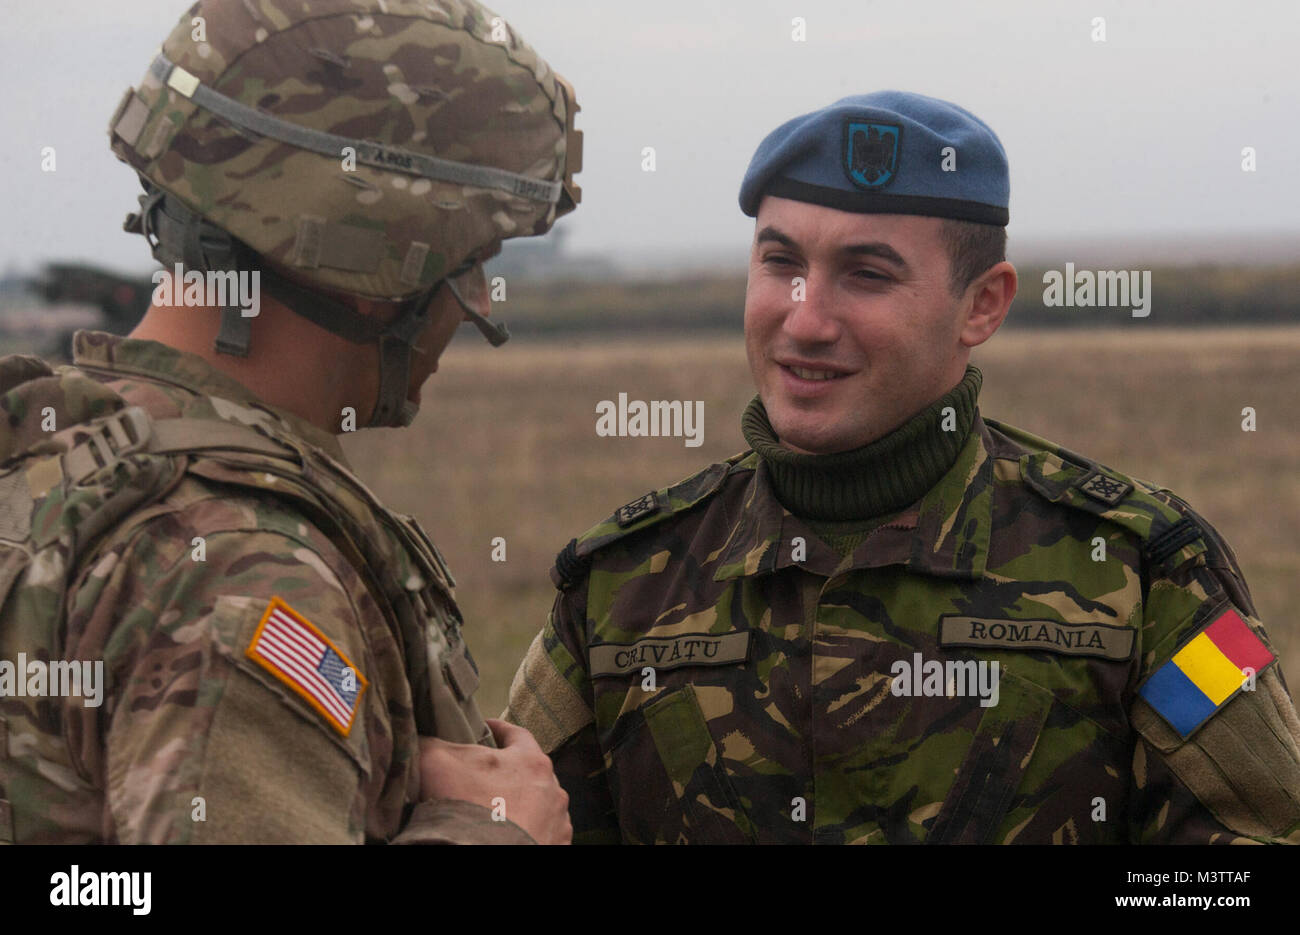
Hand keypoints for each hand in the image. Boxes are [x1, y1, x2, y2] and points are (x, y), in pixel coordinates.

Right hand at [418, 718, 571, 844]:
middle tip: (483, 778)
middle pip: (528, 773)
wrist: (485, 855)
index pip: (517, 734)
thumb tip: (421, 739)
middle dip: (507, 773)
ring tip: (494, 813)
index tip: (485, 727)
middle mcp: (552, 790)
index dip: (498, 729)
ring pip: (538, 806)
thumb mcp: (436, 763)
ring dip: (520, 805)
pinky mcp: (555, 847)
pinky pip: (542, 834)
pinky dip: (525, 832)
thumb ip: (430, 744)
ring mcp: (556, 822)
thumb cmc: (468, 809)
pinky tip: (505, 835)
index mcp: (532, 762)